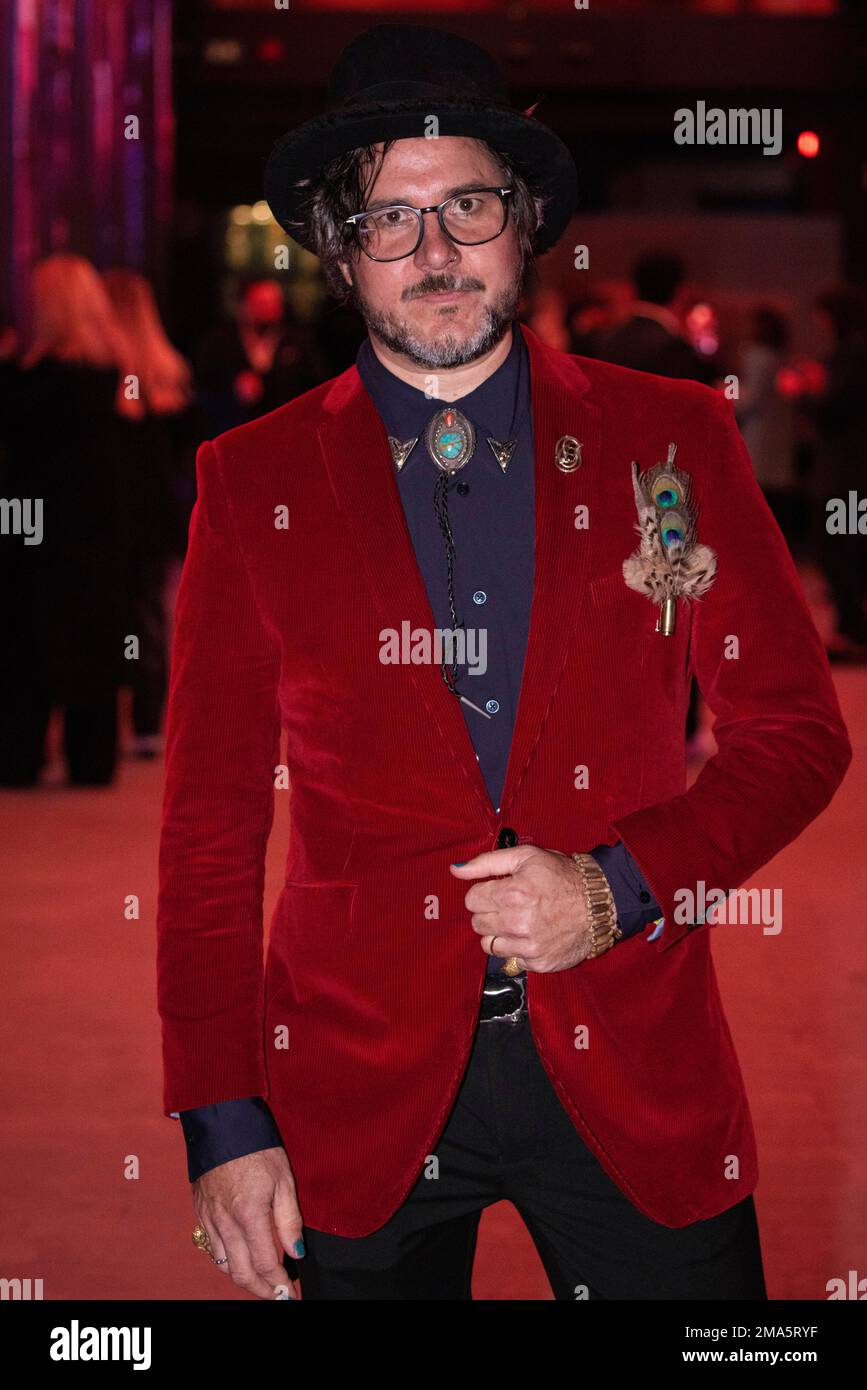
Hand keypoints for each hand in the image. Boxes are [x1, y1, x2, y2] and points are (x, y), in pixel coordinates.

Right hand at [193, 1146, 303, 1299]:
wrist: (222, 1124)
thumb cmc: (256, 1147)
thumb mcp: (283, 1179)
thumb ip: (289, 1219)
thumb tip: (296, 1252)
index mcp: (249, 1215)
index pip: (265, 1263)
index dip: (278, 1282)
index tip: (289, 1292)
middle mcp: (226, 1223)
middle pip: (241, 1273)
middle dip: (260, 1289)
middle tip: (276, 1294)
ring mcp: (210, 1219)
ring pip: (223, 1265)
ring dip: (242, 1278)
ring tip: (260, 1281)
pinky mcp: (200, 1212)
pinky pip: (211, 1248)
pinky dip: (226, 1260)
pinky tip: (239, 1258)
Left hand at [450, 845, 592, 972]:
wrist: (600, 904)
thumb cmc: (563, 876)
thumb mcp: (527, 856)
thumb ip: (487, 862)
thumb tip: (455, 870)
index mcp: (514, 892)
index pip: (471, 900)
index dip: (483, 893)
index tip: (499, 891)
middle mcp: (519, 922)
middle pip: (477, 923)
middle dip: (489, 913)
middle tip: (510, 905)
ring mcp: (530, 946)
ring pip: (489, 945)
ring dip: (499, 933)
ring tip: (518, 921)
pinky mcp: (539, 962)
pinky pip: (510, 959)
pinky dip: (517, 948)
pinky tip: (532, 934)